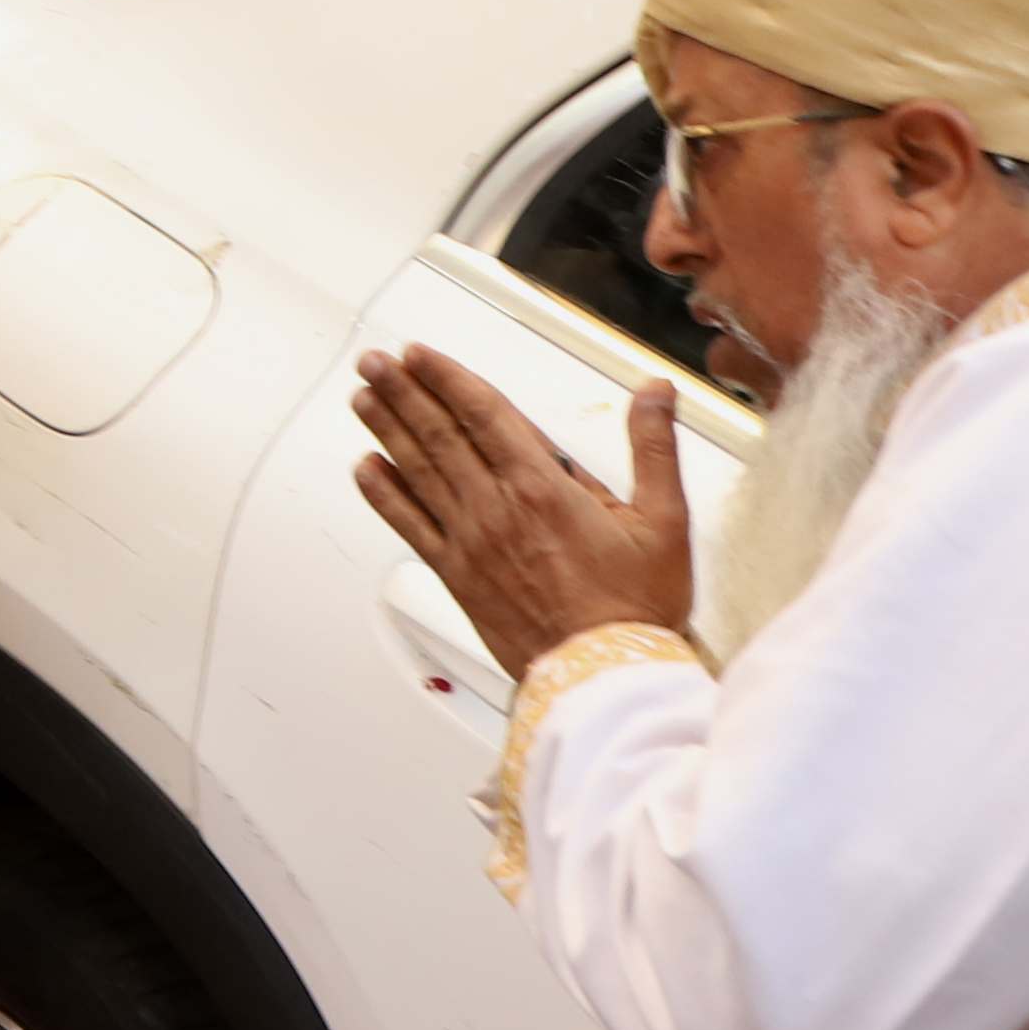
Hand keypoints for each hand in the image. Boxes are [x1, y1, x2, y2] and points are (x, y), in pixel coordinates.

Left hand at [347, 346, 692, 674]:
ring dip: (387, 429)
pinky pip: (409, 525)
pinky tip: (366, 470)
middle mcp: (496, 508)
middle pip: (439, 434)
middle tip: (375, 362)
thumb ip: (654, 448)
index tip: (420, 354)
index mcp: (542, 487)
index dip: (446, 378)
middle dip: (404, 391)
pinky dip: (384, 494)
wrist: (603, 675)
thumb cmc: (634, 606)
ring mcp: (469, 541)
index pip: (482, 413)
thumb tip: (656, 392)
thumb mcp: (664, 520)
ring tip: (364, 398)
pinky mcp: (456, 575)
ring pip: (417, 471)